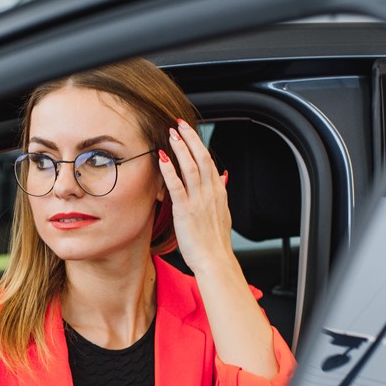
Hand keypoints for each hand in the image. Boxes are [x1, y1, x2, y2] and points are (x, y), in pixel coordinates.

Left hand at [157, 118, 232, 274]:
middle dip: (190, 138)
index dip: (198, 144)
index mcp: (218, 193)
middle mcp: (210, 193)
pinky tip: (162, 159)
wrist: (216, 261)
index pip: (209, 162)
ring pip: (190, 167)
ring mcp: (198, 201)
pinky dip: (169, 170)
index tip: (189, 132)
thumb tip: (223, 178)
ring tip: (170, 134)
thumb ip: (221, 194)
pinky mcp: (185, 211)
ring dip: (180, 148)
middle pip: (201, 157)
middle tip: (179, 124)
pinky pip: (177, 186)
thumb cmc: (215, 242)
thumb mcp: (224, 214)